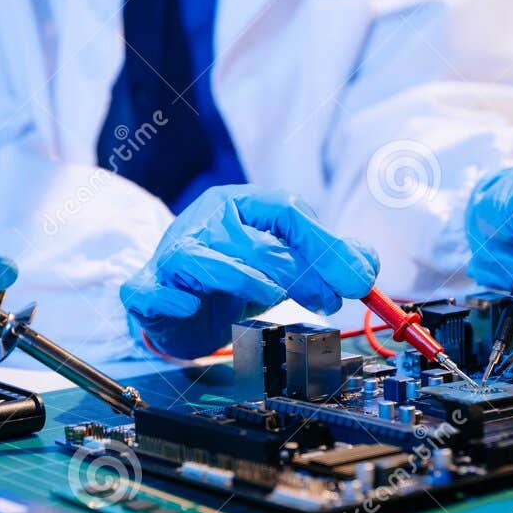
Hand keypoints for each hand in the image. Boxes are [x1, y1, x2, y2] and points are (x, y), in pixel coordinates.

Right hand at [120, 186, 378, 358]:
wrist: (180, 306)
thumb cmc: (233, 277)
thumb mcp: (285, 264)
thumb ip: (326, 260)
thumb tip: (365, 265)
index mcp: (238, 204)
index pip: (285, 210)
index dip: (325, 246)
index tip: (356, 278)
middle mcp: (202, 222)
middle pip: (251, 238)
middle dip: (296, 271)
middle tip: (328, 299)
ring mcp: (171, 255)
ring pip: (205, 261)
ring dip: (243, 279)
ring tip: (274, 296)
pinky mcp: (147, 290)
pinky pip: (152, 292)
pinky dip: (169, 301)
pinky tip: (189, 308)